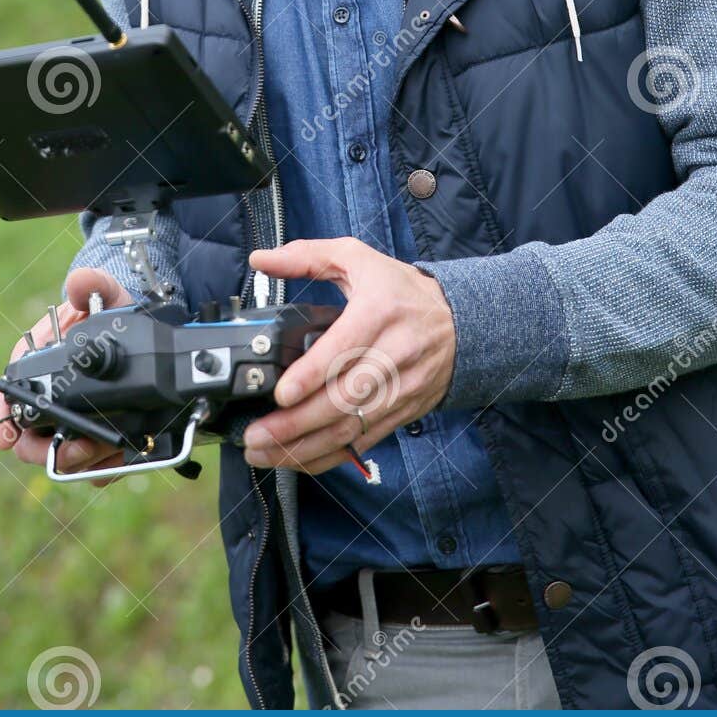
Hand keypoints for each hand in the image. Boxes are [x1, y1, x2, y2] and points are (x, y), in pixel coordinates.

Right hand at [0, 268, 133, 482]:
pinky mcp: (96, 435)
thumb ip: (91, 286)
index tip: (6, 439)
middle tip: (78, 450)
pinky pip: (92, 464)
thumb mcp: (104, 293)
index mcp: (35, 365)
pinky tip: (121, 459)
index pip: (9, 396)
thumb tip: (77, 282)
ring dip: (81, 464)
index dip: (4, 421)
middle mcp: (47, 397)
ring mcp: (70, 419)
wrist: (135, 327)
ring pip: (61, 457)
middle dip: (48, 452)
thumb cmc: (107, 311)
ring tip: (109, 452)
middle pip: (30, 440)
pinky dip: (104, 468)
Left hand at [241, 238, 455, 474]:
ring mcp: (399, 390)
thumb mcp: (357, 258)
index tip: (282, 393)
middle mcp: (393, 355)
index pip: (346, 349)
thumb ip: (306, 256)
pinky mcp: (400, 413)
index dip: (313, 376)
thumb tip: (262, 259)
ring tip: (263, 453)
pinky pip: (362, 442)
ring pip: (351, 427)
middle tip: (255, 434)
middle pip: (344, 398)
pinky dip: (327, 456)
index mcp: (379, 311)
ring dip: (305, 447)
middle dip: (296, 423)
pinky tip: (296, 460)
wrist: (461, 322)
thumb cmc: (400, 291)